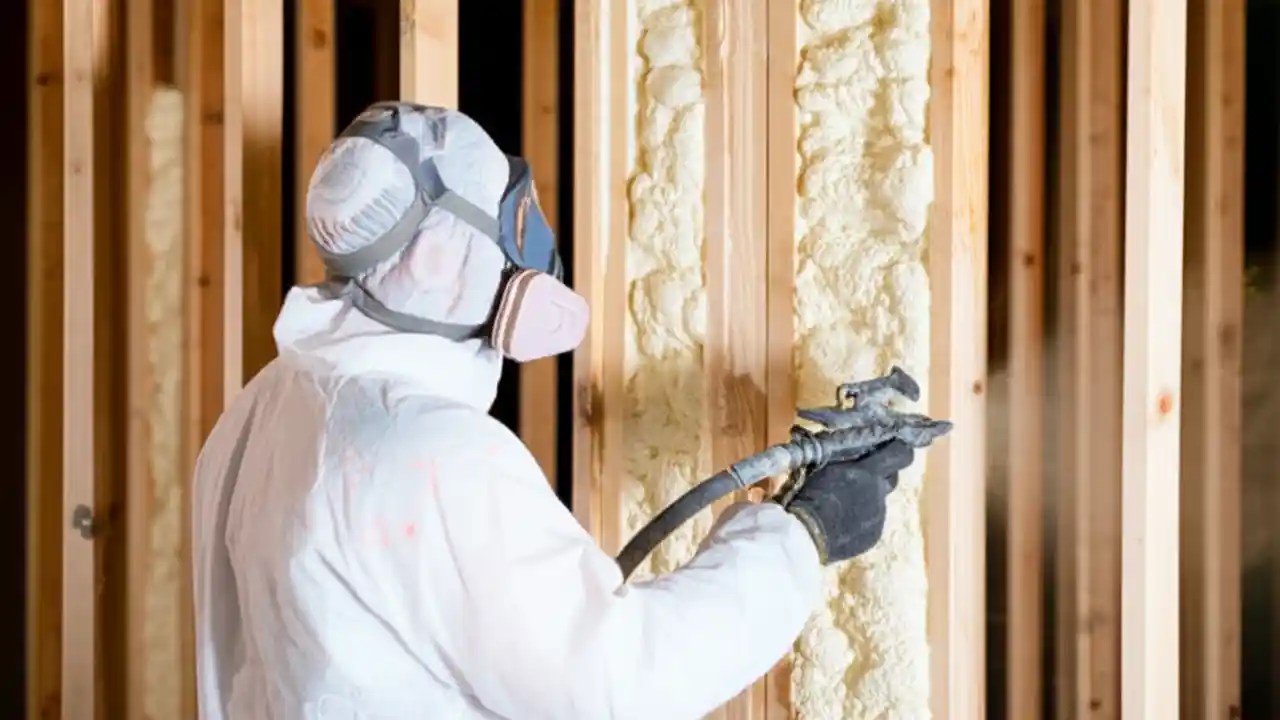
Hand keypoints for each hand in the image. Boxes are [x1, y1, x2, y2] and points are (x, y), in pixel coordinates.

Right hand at [774, 440, 914, 563]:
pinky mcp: (874, 535)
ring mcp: (879, 516)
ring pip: (880, 500)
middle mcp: (879, 493)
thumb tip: (854, 448)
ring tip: (845, 503)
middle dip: (881, 474)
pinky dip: (862, 518)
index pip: (901, 454)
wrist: (805, 534)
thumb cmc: (808, 493)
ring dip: (867, 498)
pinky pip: (873, 521)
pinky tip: (843, 521)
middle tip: (861, 475)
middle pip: (892, 477)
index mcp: (868, 471)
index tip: (893, 447)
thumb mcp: (825, 465)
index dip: (899, 449)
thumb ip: (846, 457)